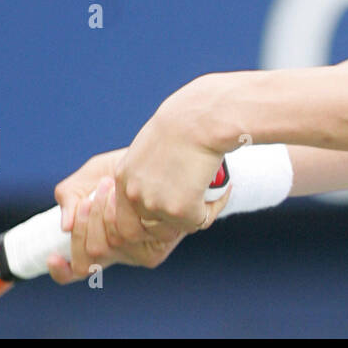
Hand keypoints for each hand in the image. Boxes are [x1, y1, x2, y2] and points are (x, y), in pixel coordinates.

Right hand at [47, 150, 210, 283]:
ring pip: (107, 245)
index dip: (62, 271)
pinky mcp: (158, 246)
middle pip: (90, 255)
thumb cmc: (120, 170)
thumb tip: (65, 226)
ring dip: (101, 212)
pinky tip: (117, 195)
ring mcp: (138, 252)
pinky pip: (128, 238)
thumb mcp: (87, 178)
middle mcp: (119, 254)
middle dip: (87, 220)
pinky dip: (117, 212)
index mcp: (99, 243)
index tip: (53, 257)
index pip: (76, 272)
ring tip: (110, 185)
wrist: (157, 156)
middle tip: (96, 192)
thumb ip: (70, 197)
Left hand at [113, 73, 244, 235]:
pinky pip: (201, 220)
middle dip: (170, 223)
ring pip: (176, 227)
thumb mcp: (156, 147)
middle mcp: (134, 194)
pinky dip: (215, 207)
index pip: (123, 220)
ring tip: (210, 195)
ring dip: (193, 215)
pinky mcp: (181, 208)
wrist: (204, 117)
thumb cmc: (186, 122)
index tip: (170, 206)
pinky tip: (224, 188)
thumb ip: (149, 172)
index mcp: (124, 177)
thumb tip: (162, 188)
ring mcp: (156, 204)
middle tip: (192, 207)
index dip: (148, 218)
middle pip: (146, 230)